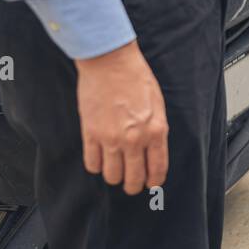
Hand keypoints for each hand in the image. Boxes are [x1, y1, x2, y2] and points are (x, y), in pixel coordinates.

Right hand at [75, 40, 168, 194]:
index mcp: (156, 131)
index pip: (157, 169)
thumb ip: (156, 131)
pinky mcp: (91, 134)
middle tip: (131, 185)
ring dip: (114, 176)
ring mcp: (111, 138)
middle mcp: (134, 139)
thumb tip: (153, 153)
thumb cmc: (137, 79)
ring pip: (112, 175)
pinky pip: (92, 164)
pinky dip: (96, 165)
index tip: (150, 185)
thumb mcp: (158, 105)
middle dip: (133, 186)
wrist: (110, 62)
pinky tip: (99, 158)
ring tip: (114, 169)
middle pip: (133, 179)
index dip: (153, 181)